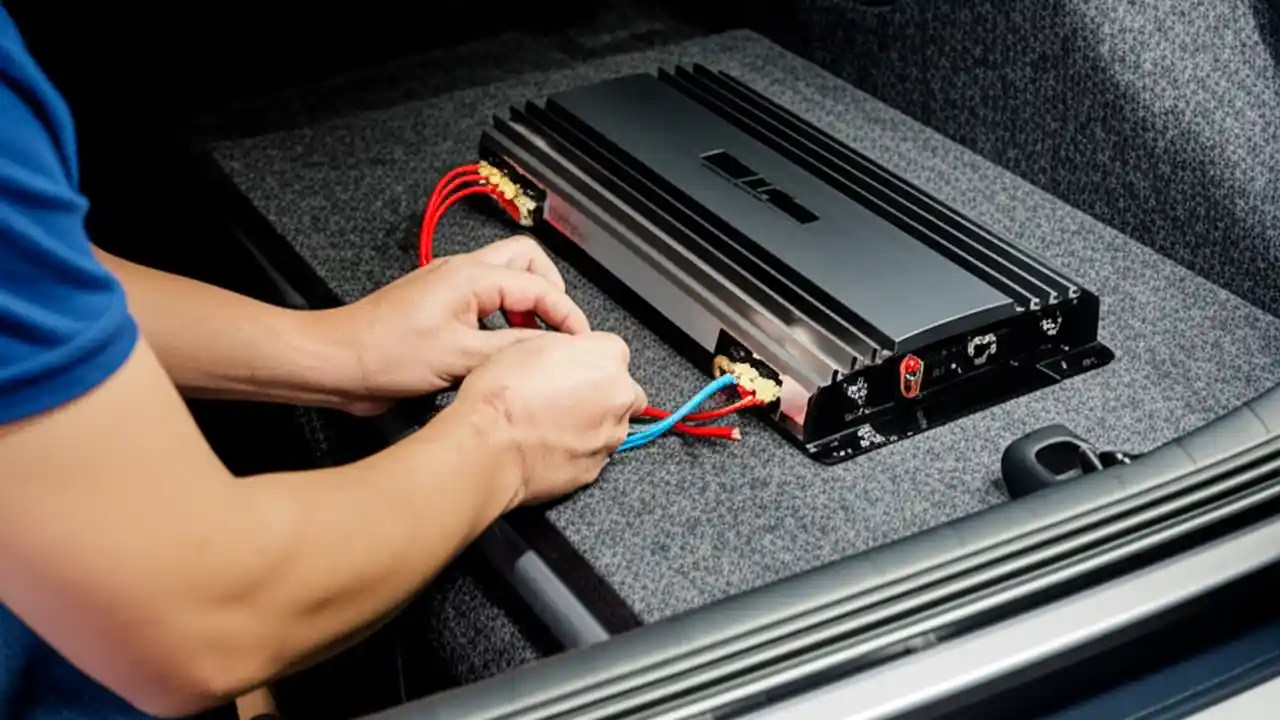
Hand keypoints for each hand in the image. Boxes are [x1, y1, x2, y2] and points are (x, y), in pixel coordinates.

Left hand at [320, 236, 589, 413]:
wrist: (338, 362)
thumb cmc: (384, 354)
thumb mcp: (461, 357)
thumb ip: (513, 350)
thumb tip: (552, 350)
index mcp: (472, 275)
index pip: (538, 286)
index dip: (566, 313)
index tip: (580, 341)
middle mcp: (462, 272)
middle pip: (526, 262)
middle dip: (549, 293)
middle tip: (558, 329)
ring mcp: (448, 287)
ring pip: (504, 280)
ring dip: (525, 306)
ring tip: (532, 342)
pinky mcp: (438, 307)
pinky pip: (483, 302)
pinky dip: (502, 320)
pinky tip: (499, 349)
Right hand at [451, 332, 646, 507]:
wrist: (489, 447)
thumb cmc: (502, 396)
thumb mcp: (530, 344)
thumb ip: (567, 346)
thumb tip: (574, 354)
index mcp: (607, 358)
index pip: (614, 350)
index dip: (587, 359)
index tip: (571, 366)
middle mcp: (619, 397)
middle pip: (623, 389)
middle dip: (601, 392)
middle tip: (564, 395)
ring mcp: (610, 435)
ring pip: (612, 424)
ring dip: (592, 422)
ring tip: (552, 422)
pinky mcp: (596, 467)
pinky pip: (595, 452)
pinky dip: (579, 448)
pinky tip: (550, 444)